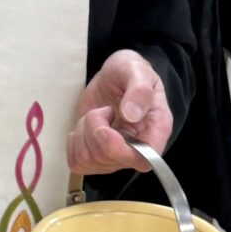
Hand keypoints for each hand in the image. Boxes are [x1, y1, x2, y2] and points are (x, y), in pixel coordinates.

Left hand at [67, 49, 171, 174]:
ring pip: (89, 160)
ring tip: (97, 114)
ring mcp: (116, 156)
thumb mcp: (136, 69)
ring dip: (84, 132)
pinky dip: (74, 143)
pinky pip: (77, 162)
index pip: (145, 160)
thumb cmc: (129, 72)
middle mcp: (137, 148)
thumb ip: (139, 90)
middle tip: (103, 109)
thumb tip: (132, 114)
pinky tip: (85, 126)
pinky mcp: (96, 156)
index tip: (105, 129)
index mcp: (156, 130)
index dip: (121, 151)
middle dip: (95, 130)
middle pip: (110, 160)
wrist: (113, 77)